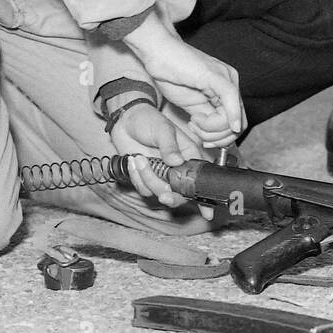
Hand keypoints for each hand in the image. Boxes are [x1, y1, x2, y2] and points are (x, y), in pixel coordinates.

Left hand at [108, 102, 211, 216]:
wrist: (125, 121)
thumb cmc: (148, 120)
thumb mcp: (162, 128)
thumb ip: (169, 145)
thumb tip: (176, 162)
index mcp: (188, 157)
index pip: (200, 180)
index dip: (204, 198)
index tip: (207, 213)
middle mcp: (177, 170)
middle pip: (180, 194)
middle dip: (170, 196)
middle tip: (163, 195)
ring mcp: (161, 176)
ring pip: (159, 192)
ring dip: (147, 179)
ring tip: (139, 158)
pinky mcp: (145, 178)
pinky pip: (143, 189)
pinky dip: (136, 178)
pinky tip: (132, 161)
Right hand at [123, 13, 244, 142]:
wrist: (158, 51)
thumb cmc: (170, 73)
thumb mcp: (191, 104)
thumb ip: (206, 118)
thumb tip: (215, 137)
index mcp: (227, 90)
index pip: (236, 124)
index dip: (220, 139)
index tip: (201, 136)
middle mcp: (231, 83)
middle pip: (238, 126)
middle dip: (217, 137)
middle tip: (196, 129)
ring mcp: (226, 78)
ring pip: (234, 119)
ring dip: (211, 129)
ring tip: (193, 120)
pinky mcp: (217, 76)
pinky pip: (231, 100)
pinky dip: (221, 119)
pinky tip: (200, 120)